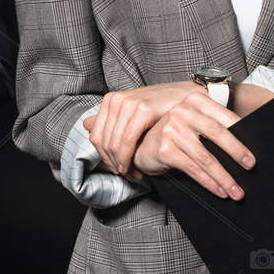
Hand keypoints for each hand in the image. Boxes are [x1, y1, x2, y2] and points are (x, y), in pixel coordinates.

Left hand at [81, 81, 201, 178]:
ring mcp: (129, 103)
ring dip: (121, 165)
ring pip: (114, 144)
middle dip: (113, 164)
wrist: (188, 97)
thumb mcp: (133, 113)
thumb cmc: (161, 108)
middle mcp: (116, 100)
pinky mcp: (143, 110)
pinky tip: (136, 169)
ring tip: (133, 175)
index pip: (96, 136)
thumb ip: (109, 120)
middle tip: (126, 176)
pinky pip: (127, 141)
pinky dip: (128, 159)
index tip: (117, 169)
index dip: (104, 158)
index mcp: (111, 100)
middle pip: (103, 142)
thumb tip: (85, 125)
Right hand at [129, 90, 255, 198]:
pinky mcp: (165, 149)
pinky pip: (193, 169)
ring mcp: (172, 130)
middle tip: (251, 167)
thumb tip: (246, 147)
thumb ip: (216, 125)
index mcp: (196, 101)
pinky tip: (219, 191)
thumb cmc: (178, 134)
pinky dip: (209, 183)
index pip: (224, 118)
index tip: (254, 153)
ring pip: (206, 157)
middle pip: (217, 133)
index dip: (241, 135)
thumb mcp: (195, 123)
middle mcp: (182, 112)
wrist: (145, 144)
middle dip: (237, 153)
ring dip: (224, 177)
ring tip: (237, 191)